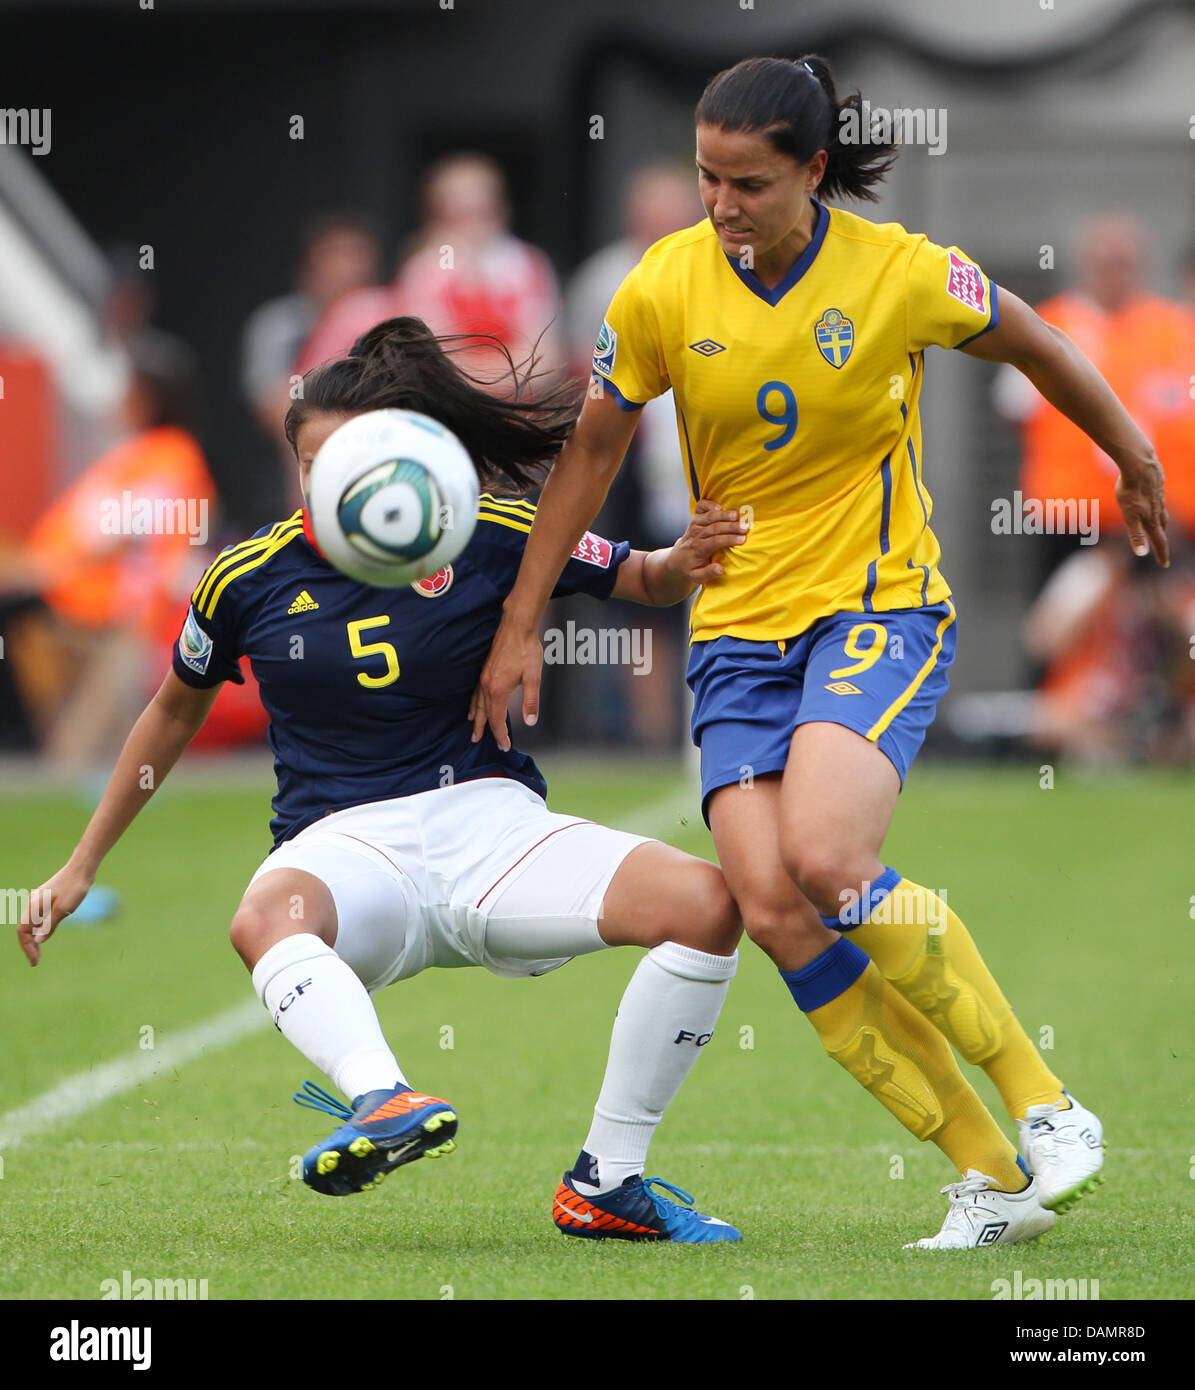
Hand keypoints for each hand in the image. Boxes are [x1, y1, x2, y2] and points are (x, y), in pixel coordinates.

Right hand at [17, 865, 92, 965]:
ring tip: (40, 952)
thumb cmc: (74, 887)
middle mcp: (33, 903)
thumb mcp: (64, 909)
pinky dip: (40, 928)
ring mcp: (40, 900)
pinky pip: (39, 917)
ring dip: (34, 938)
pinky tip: (46, 935)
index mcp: (34, 906)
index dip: (27, 947)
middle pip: (25, 928)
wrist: (82, 868)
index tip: (35, 961)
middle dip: (29, 945)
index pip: (23, 931)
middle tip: (37, 960)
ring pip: (32, 923)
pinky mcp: (48, 899)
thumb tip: (38, 941)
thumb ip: (50, 925)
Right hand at [469, 615, 543, 751]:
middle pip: (484, 714)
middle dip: (485, 730)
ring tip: (474, 728)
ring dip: (476, 718)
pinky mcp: (483, 670)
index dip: (500, 735)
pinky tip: (474, 705)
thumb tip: (530, 721)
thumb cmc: (526, 649)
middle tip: (480, 742)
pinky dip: (474, 703)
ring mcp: (483, 677)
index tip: (504, 745)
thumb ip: (531, 701)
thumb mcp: (533, 677)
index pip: (497, 720)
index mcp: (498, 690)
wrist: (516, 626)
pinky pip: (475, 693)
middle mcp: (486, 685)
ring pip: (477, 703)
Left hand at [666, 499, 748, 584]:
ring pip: (710, 516)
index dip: (729, 539)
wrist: (676, 559)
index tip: (742, 539)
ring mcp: (695, 523)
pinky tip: (720, 506)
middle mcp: (696, 534)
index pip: (714, 542)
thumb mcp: (696, 577)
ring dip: (724, 515)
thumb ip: (708, 573)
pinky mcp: (695, 517)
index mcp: (697, 549)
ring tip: (738, 515)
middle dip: (731, 526)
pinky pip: (701, 506)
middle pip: (714, 528)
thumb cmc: (690, 568)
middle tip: (746, 526)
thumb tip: (721, 569)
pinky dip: (710, 504)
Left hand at [1115, 458, 1168, 566]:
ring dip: (1161, 522)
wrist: (1139, 464)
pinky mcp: (1157, 485)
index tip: (1165, 564)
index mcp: (1151, 519)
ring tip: (1159, 527)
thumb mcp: (1129, 515)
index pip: (1158, 541)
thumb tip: (1142, 553)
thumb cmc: (1131, 490)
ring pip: (1162, 512)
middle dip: (1162, 540)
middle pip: (1162, 527)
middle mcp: (1158, 509)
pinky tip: (1154, 500)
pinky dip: (1158, 504)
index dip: (1161, 554)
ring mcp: (1159, 496)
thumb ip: (1136, 535)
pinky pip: (1159, 497)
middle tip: (1162, 548)